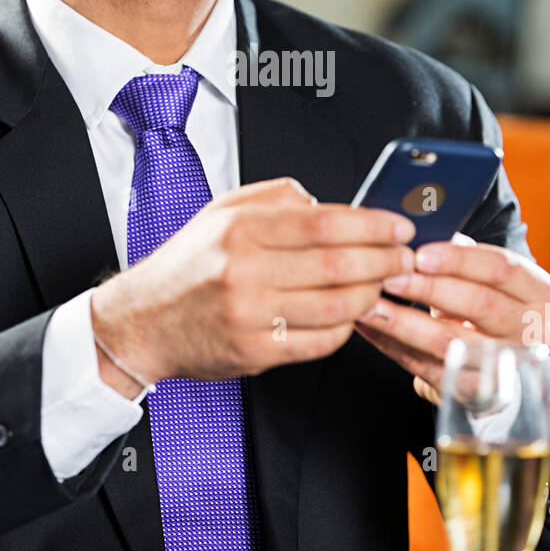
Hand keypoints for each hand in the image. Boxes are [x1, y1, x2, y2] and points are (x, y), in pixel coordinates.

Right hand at [90, 177, 416, 393]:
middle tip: (405, 257)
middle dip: (384, 260)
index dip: (371, 225)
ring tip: (384, 285)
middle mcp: (244, 270)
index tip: (398, 227)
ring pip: (336, 306)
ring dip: (372, 295)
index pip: (324, 222)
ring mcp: (250, 315)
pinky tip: (353, 316)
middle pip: (337, 263)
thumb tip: (327, 202)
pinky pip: (320, 342)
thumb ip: (276, 198)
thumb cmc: (188, 266)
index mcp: (241, 229)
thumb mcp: (222, 212)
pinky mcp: (255, 353)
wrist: (144, 321)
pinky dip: (346, 329)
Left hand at [353, 232, 549, 405]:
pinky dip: (393, 346)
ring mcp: (506, 365)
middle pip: (480, 304)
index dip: (459, 259)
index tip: (419, 252)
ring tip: (369, 304)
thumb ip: (461, 256)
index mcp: (538, 292)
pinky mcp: (475, 392)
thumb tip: (418, 227)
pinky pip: (427, 367)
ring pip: (451, 342)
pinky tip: (369, 328)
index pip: (501, 268)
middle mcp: (532, 330)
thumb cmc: (485, 307)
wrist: (501, 367)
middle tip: (389, 275)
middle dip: (429, 288)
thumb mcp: (485, 279)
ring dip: (403, 321)